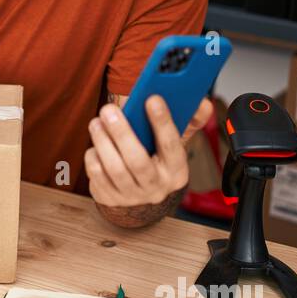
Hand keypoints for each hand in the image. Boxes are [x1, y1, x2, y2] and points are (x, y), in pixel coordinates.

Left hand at [85, 95, 212, 209]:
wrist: (142, 194)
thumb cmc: (157, 158)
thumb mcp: (175, 143)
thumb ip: (188, 122)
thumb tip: (203, 104)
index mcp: (176, 171)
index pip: (172, 145)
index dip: (163, 122)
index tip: (153, 98)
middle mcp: (156, 187)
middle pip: (137, 161)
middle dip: (122, 133)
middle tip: (108, 109)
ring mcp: (132, 196)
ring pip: (115, 169)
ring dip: (103, 142)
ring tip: (97, 122)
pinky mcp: (110, 198)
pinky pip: (97, 176)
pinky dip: (93, 157)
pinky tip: (95, 144)